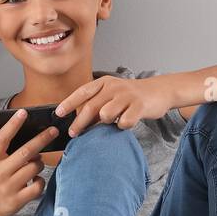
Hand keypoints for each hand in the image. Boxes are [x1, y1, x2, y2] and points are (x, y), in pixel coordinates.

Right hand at [0, 109, 58, 215]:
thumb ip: (6, 152)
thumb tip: (32, 137)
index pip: (2, 138)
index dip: (12, 125)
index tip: (23, 112)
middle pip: (25, 152)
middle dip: (42, 139)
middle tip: (53, 131)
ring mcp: (8, 187)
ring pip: (35, 167)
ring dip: (39, 163)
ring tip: (34, 165)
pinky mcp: (17, 199)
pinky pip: (38, 185)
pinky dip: (40, 181)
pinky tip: (34, 181)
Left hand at [55, 76, 176, 136]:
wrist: (158, 91)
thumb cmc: (130, 97)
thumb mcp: (111, 95)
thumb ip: (96, 104)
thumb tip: (77, 122)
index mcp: (104, 82)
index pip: (82, 92)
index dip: (69, 103)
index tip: (58, 114)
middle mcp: (114, 87)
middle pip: (90, 107)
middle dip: (79, 122)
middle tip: (73, 134)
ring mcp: (127, 95)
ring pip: (106, 115)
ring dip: (105, 123)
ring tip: (112, 121)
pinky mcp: (139, 106)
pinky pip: (124, 122)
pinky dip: (123, 126)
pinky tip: (126, 122)